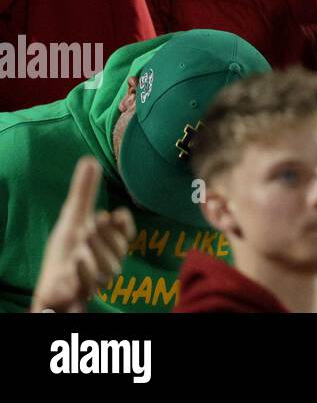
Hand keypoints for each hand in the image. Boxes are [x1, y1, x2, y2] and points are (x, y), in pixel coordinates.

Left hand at [31, 158, 135, 312]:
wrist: (51, 285)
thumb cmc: (66, 251)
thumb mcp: (73, 219)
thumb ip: (84, 193)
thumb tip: (90, 160)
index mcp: (109, 243)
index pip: (126, 233)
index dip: (124, 224)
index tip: (116, 213)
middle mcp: (107, 261)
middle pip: (119, 249)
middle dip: (110, 234)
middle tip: (97, 220)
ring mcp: (97, 280)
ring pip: (109, 268)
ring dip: (99, 251)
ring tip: (87, 235)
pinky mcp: (82, 295)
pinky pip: (90, 287)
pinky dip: (85, 273)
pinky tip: (77, 260)